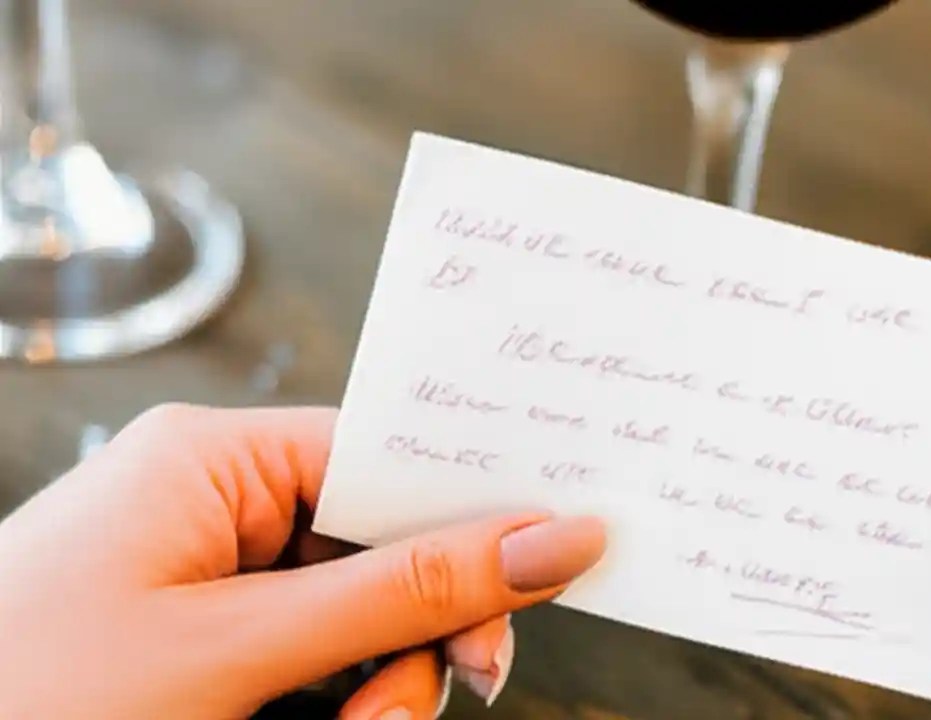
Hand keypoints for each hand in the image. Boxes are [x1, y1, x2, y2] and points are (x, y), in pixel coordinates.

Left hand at [0, 404, 606, 718]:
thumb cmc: (33, 698)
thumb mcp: (238, 650)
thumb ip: (403, 594)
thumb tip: (552, 539)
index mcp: (213, 458)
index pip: (388, 457)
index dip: (473, 513)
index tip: (551, 566)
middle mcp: (218, 502)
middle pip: (386, 547)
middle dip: (417, 632)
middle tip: (426, 695)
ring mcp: (210, 575)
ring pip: (362, 618)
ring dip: (379, 688)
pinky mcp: (206, 641)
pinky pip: (316, 660)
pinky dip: (340, 706)